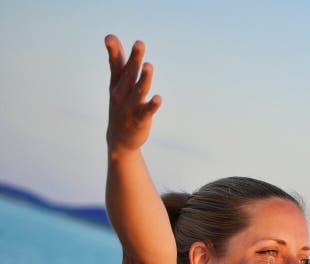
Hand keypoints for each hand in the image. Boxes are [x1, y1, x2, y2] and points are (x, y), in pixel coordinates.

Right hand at [104, 35, 160, 152]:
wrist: (119, 140)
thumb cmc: (120, 106)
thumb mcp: (116, 83)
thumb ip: (117, 61)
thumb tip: (111, 36)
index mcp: (117, 84)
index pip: (115, 65)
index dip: (113, 51)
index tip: (109, 37)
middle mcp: (122, 93)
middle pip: (129, 73)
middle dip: (134, 58)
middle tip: (139, 42)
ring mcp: (130, 107)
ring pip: (139, 90)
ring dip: (144, 78)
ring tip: (149, 65)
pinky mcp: (140, 120)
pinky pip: (147, 111)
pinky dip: (152, 105)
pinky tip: (158, 98)